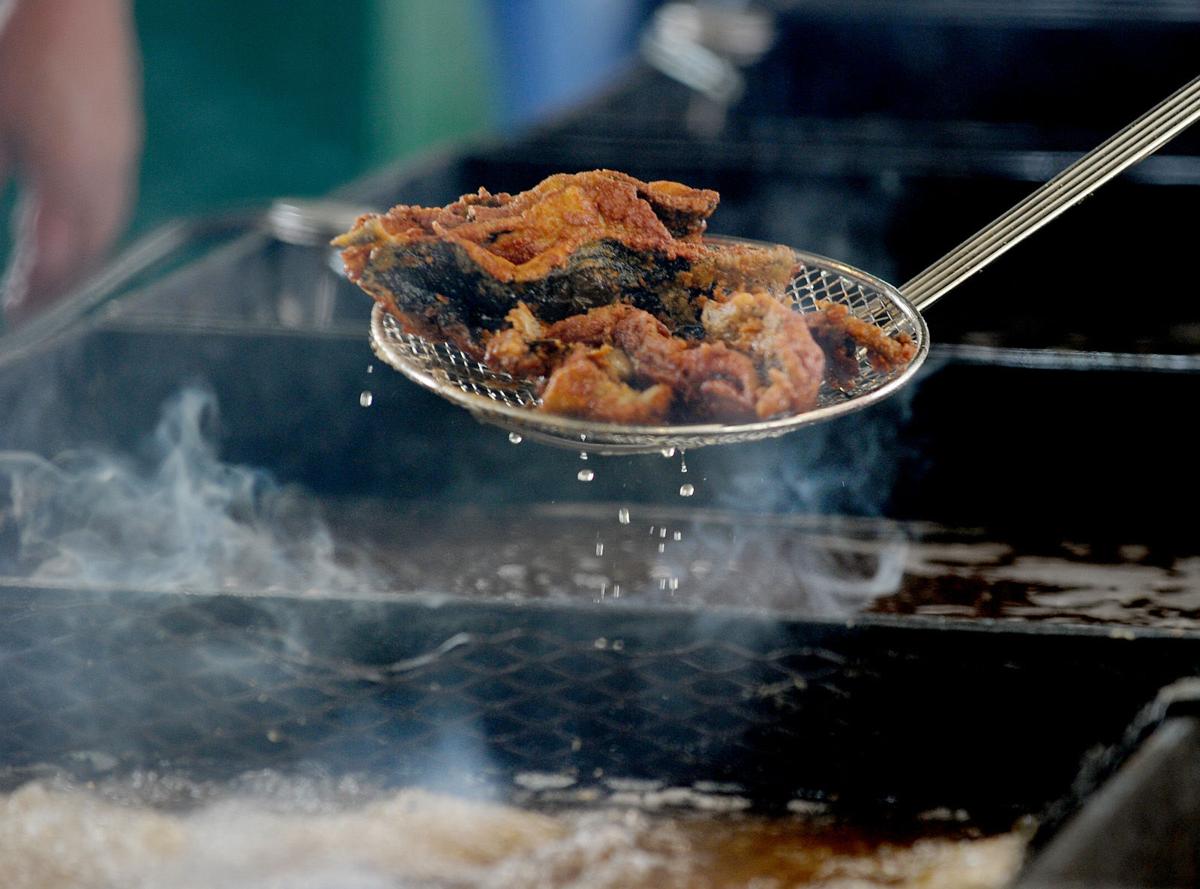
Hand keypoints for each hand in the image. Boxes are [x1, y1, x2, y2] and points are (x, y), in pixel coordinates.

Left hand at [0, 0, 141, 325]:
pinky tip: (67, 221)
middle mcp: (105, 177)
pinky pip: (111, 201)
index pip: (58, 263)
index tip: (17, 314)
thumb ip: (0, 174)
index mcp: (71, 179)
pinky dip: (90, 225)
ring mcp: (118, 156)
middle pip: (90, 254)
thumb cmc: (27, 47)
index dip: (37, 296)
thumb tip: (15, 236)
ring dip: (79, 257)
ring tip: (50, 273)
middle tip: (32, 305)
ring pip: (105, 229)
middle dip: (61, 285)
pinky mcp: (119, 138)